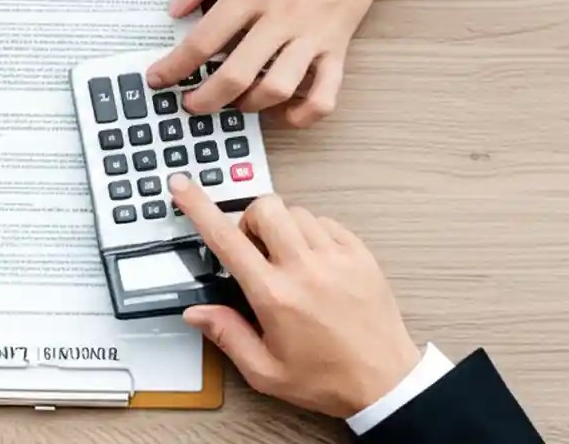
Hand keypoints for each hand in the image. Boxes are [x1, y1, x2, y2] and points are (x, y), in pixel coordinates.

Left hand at [146, 0, 395, 126]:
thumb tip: (176, 8)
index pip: (203, 41)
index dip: (174, 67)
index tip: (158, 79)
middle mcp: (282, 18)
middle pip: (235, 76)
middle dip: (204, 100)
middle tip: (189, 104)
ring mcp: (314, 35)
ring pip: (276, 90)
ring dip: (248, 106)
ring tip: (232, 103)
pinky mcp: (340, 45)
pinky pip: (325, 94)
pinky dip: (303, 113)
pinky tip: (283, 111)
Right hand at [169, 174, 419, 418]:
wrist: (386, 383)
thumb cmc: (327, 378)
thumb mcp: (265, 371)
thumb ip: (227, 335)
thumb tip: (196, 312)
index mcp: (274, 296)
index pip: (226, 238)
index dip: (198, 207)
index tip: (182, 186)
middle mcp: (304, 269)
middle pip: (265, 207)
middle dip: (250, 218)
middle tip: (253, 247)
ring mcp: (336, 258)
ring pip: (296, 211)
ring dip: (282, 226)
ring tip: (287, 258)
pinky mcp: (360, 255)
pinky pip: (326, 221)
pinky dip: (312, 231)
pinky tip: (314, 260)